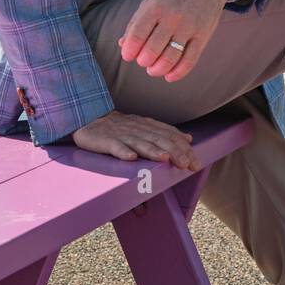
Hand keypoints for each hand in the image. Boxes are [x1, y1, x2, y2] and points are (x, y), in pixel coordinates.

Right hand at [70, 109, 200, 169]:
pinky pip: (114, 147)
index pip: (169, 136)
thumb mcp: (143, 127)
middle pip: (158, 140)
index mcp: (147, 126)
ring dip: (153, 152)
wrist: (88, 119)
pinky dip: (122, 152)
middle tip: (186, 165)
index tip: (195, 162)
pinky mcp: (105, 141)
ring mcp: (121, 135)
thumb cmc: (119, 127)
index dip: (183, 149)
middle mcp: (137, 129)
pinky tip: (130, 158)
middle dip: (174, 152)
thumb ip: (164, 133)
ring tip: (165, 159)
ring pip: (140, 143)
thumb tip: (187, 138)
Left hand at [117, 0, 231, 81]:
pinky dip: (177, 73)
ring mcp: (189, 27)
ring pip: (170, 58)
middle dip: (143, 61)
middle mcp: (172, 17)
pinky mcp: (203, 36)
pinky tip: (169, 76)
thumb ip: (136, 23)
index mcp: (155, 7)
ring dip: (157, 69)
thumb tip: (123, 45)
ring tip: (153, 69)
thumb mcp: (151, 2)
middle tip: (143, 61)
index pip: (137, 35)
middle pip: (152, 50)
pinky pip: (190, 60)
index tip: (128, 56)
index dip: (129, 50)